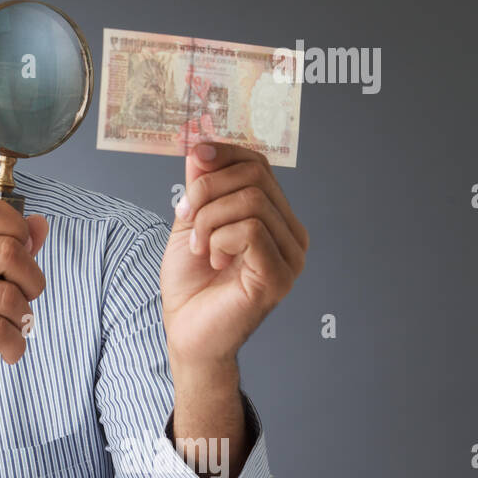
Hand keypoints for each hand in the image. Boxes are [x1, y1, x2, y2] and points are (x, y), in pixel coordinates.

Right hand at [0, 194, 49, 414]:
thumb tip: (40, 224)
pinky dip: (13, 345)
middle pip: (8, 251)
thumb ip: (6, 252)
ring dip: (23, 321)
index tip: (24, 257)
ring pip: (7, 296)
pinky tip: (8, 352)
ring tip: (14, 332)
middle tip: (26, 304)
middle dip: (33, 283)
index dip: (17, 228)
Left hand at [164, 141, 308, 366]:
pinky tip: (214, 261)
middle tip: (187, 218)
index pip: (258, 165)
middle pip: (254, 176)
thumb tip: (201, 145)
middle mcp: (291, 234)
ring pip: (249, 202)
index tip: (194, 155)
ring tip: (199, 247)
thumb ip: (200, 186)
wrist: (186, 332)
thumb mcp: (189, 222)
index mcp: (274, 218)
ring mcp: (290, 256)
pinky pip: (249, 231)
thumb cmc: (190, 284)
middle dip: (208, 190)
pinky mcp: (279, 275)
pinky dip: (218, 240)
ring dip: (208, 220)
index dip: (225, 153)